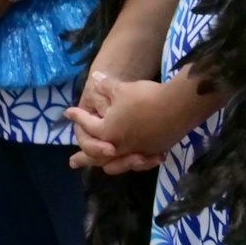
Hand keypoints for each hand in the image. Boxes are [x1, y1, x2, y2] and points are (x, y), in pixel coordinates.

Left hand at [64, 78, 195, 174]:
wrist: (177, 106)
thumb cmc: (145, 98)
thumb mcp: (122, 89)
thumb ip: (106, 86)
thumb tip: (95, 78)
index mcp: (106, 131)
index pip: (87, 124)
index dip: (77, 116)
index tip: (68, 112)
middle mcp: (118, 146)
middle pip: (96, 155)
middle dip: (83, 157)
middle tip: (72, 162)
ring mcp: (136, 151)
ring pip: (116, 164)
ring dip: (107, 164)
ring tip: (102, 166)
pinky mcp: (153, 151)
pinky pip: (138, 162)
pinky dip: (132, 162)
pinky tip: (134, 160)